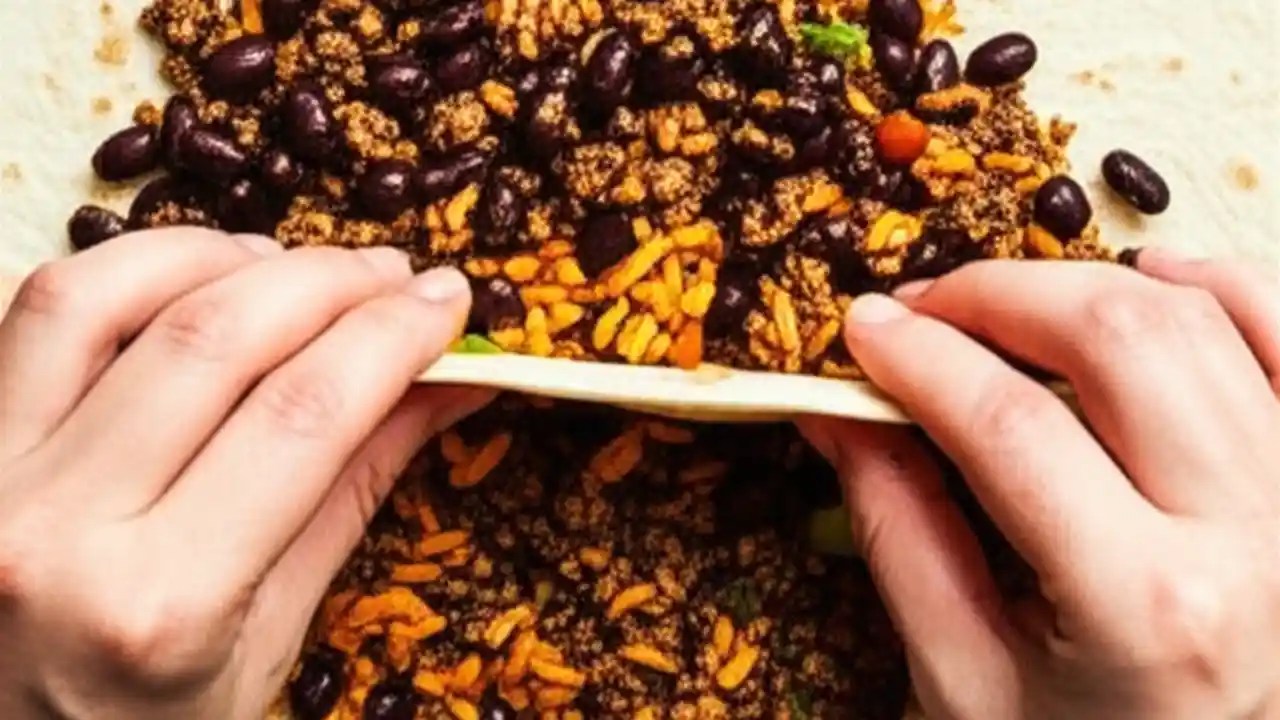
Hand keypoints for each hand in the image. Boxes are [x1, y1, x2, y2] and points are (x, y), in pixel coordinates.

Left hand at [0, 229, 491, 719]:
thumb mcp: (270, 641)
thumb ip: (352, 494)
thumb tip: (444, 387)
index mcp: (162, 605)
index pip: (307, 416)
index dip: (393, 338)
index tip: (448, 302)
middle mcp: (58, 531)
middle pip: (219, 341)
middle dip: (332, 284)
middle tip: (397, 274)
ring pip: (105, 298)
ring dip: (222, 255)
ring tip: (297, 263)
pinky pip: (40, 315)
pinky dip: (128, 268)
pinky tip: (198, 275)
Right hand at [801, 250, 1279, 719]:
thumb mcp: (966, 677)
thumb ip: (899, 532)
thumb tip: (838, 412)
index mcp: (1149, 606)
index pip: (1011, 427)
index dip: (919, 358)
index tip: (859, 330)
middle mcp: (1253, 537)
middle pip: (1113, 339)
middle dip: (993, 295)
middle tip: (922, 310)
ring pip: (1194, 318)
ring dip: (1082, 282)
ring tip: (1004, 305)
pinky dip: (1218, 283)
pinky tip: (1149, 278)